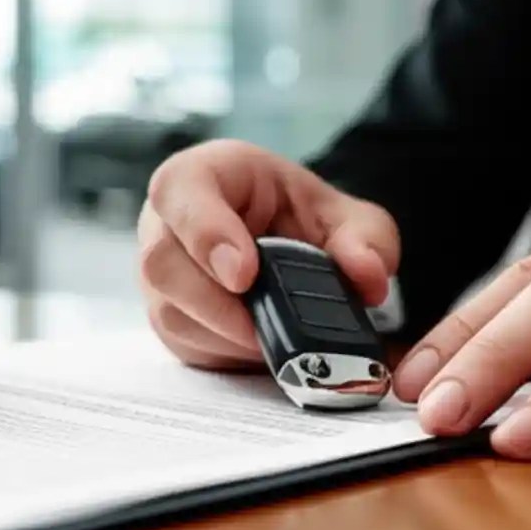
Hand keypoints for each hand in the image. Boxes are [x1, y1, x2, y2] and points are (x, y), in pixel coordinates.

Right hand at [138, 139, 399, 368]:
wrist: (280, 244)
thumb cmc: (297, 218)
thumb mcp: (343, 214)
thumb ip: (366, 237)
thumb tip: (369, 276)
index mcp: (204, 175)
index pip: (180, 191)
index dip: (206, 233)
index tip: (244, 274)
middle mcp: (167, 223)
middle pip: (162, 264)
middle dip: (218, 304)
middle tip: (268, 327)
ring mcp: (161, 276)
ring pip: (171, 313)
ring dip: (229, 336)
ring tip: (280, 341)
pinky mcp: (168, 319)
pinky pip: (185, 344)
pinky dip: (228, 354)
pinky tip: (264, 350)